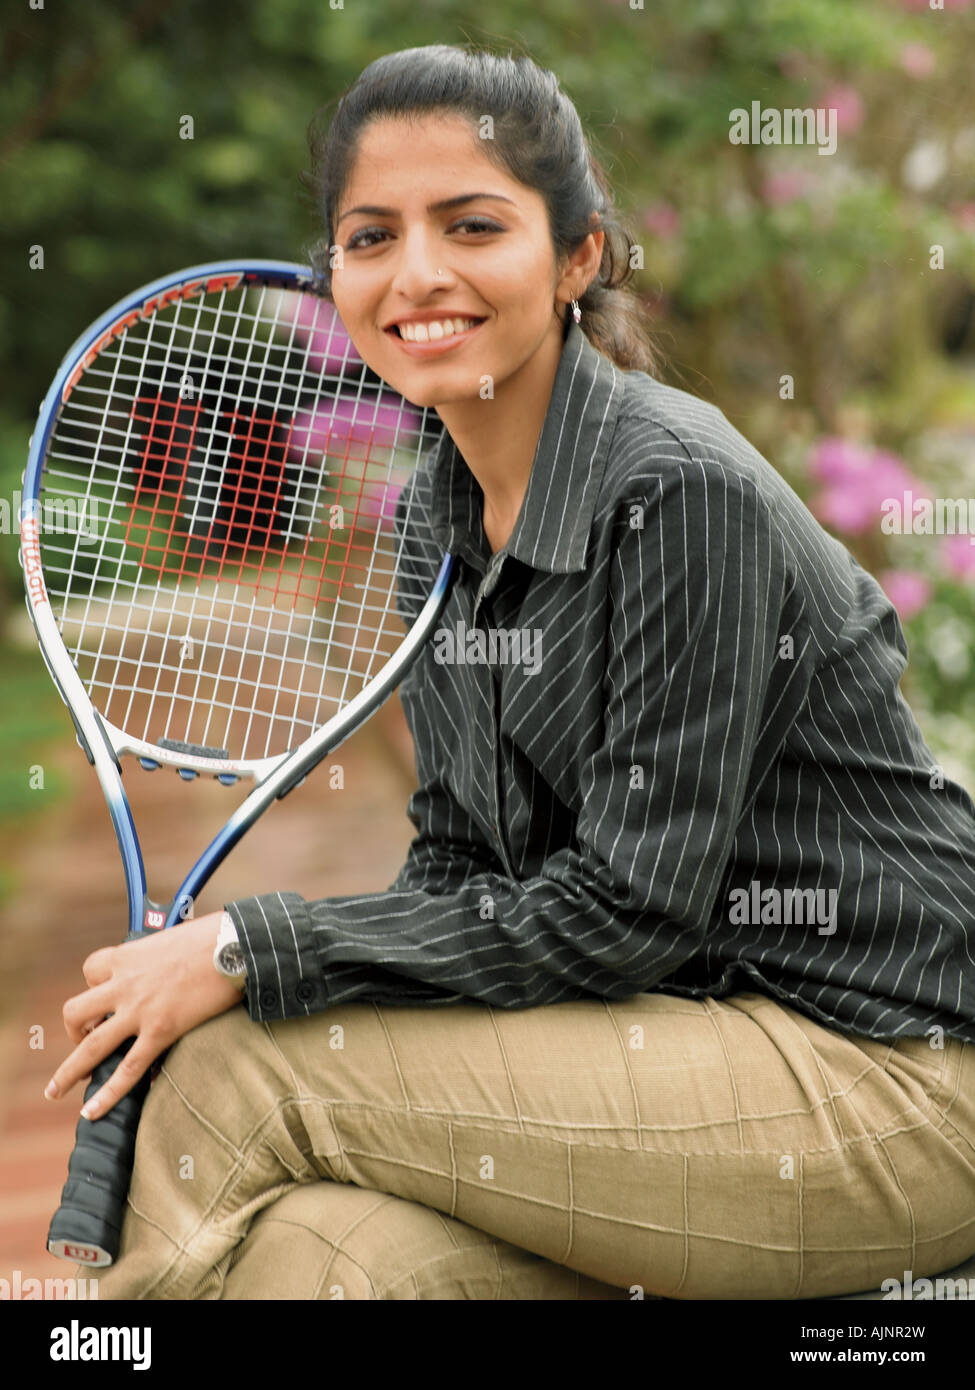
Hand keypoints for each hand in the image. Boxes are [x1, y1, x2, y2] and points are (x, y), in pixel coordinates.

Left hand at [44, 912, 243, 1119]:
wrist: (235, 944)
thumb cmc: (213, 935)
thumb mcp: (174, 937)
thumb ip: (160, 955)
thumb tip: (169, 965)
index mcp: (128, 955)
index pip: (91, 970)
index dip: (94, 986)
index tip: (107, 995)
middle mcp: (125, 984)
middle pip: (75, 1011)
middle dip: (74, 1032)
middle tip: (84, 1041)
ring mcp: (139, 1010)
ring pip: (90, 1046)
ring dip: (68, 1072)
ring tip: (55, 1091)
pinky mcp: (160, 1031)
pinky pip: (128, 1069)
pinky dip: (107, 1094)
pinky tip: (92, 1111)